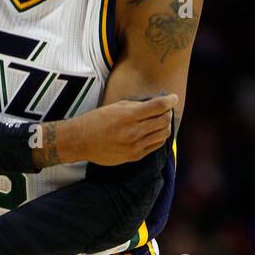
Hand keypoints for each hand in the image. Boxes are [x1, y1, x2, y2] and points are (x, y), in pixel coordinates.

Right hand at [58, 94, 176, 165]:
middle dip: (168, 113)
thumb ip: (137, 106)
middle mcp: (133, 132)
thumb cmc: (97, 121)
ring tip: (160, 121)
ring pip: (163, 134)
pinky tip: (154, 132)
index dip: (170, 101)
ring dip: (165, 125)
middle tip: (165, 110)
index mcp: (128, 116)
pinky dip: (159, 137)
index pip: (158, 106)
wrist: (81, 142)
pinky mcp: (135, 156)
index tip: (173, 98)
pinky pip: (155, 146)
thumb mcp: (116, 107)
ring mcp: (135, 146)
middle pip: (164, 120)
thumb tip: (155, 105)